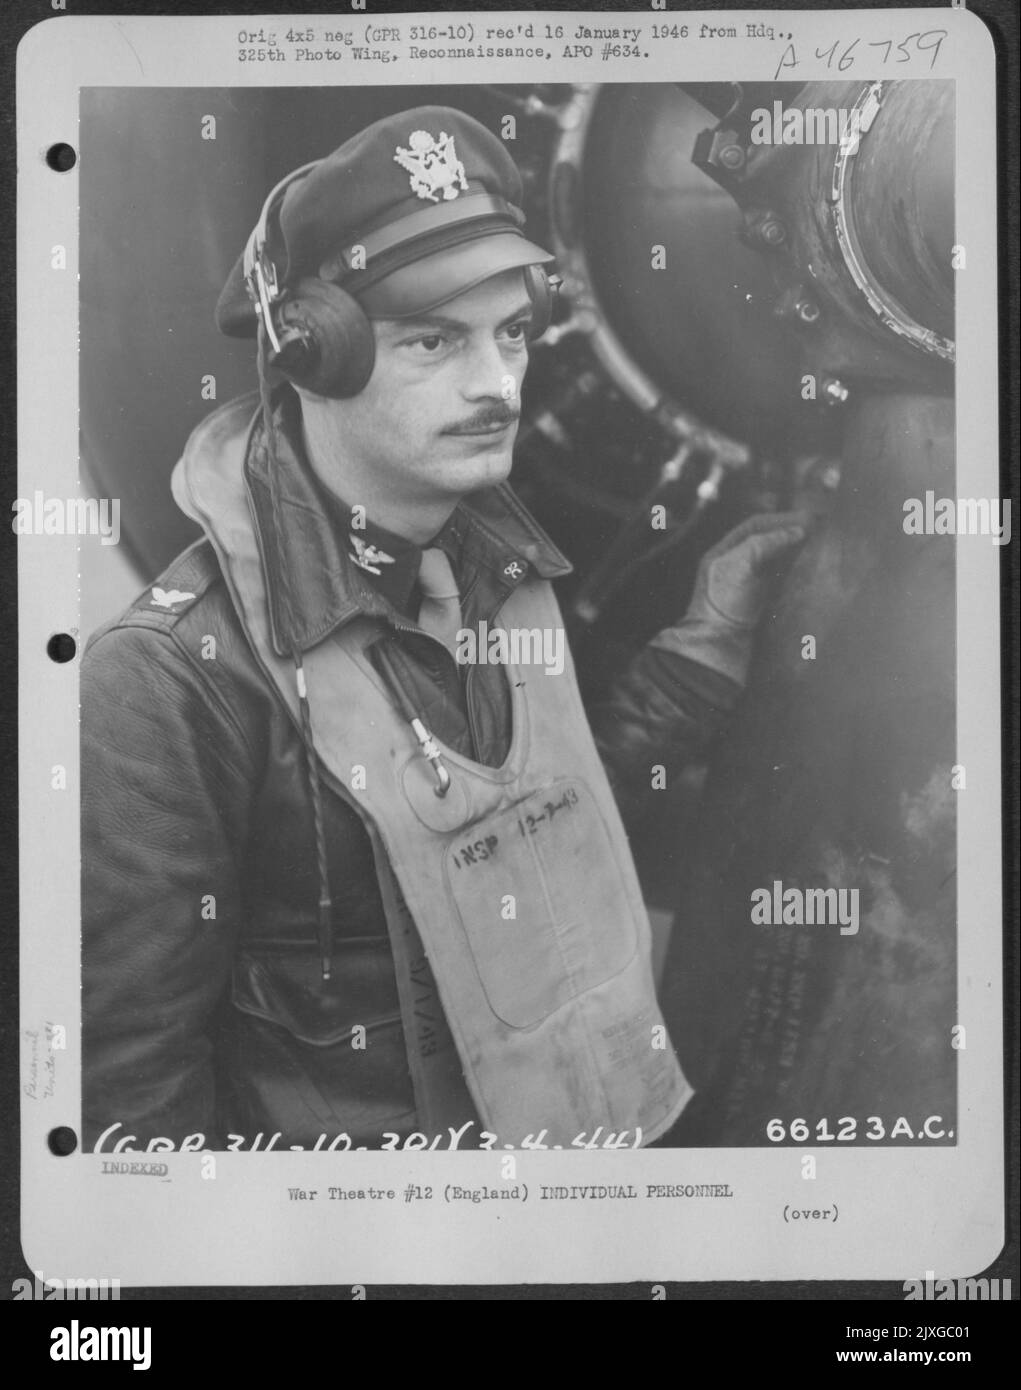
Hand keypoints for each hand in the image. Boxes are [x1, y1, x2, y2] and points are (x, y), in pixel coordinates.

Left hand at [687, 511, 809, 628]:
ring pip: (776, 558)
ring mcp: (749, 584)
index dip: (780, 520)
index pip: (755, 526)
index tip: (805, 519)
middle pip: (767, 540)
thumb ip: (761, 544)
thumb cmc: (722, 604)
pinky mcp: (762, 602)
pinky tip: (810, 567)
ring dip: (796, 549)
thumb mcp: (736, 566)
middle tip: (818, 528)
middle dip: (790, 532)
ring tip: (818, 543)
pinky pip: (782, 578)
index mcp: (723, 552)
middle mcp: (736, 564)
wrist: (719, 645)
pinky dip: (796, 569)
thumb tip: (796, 531)